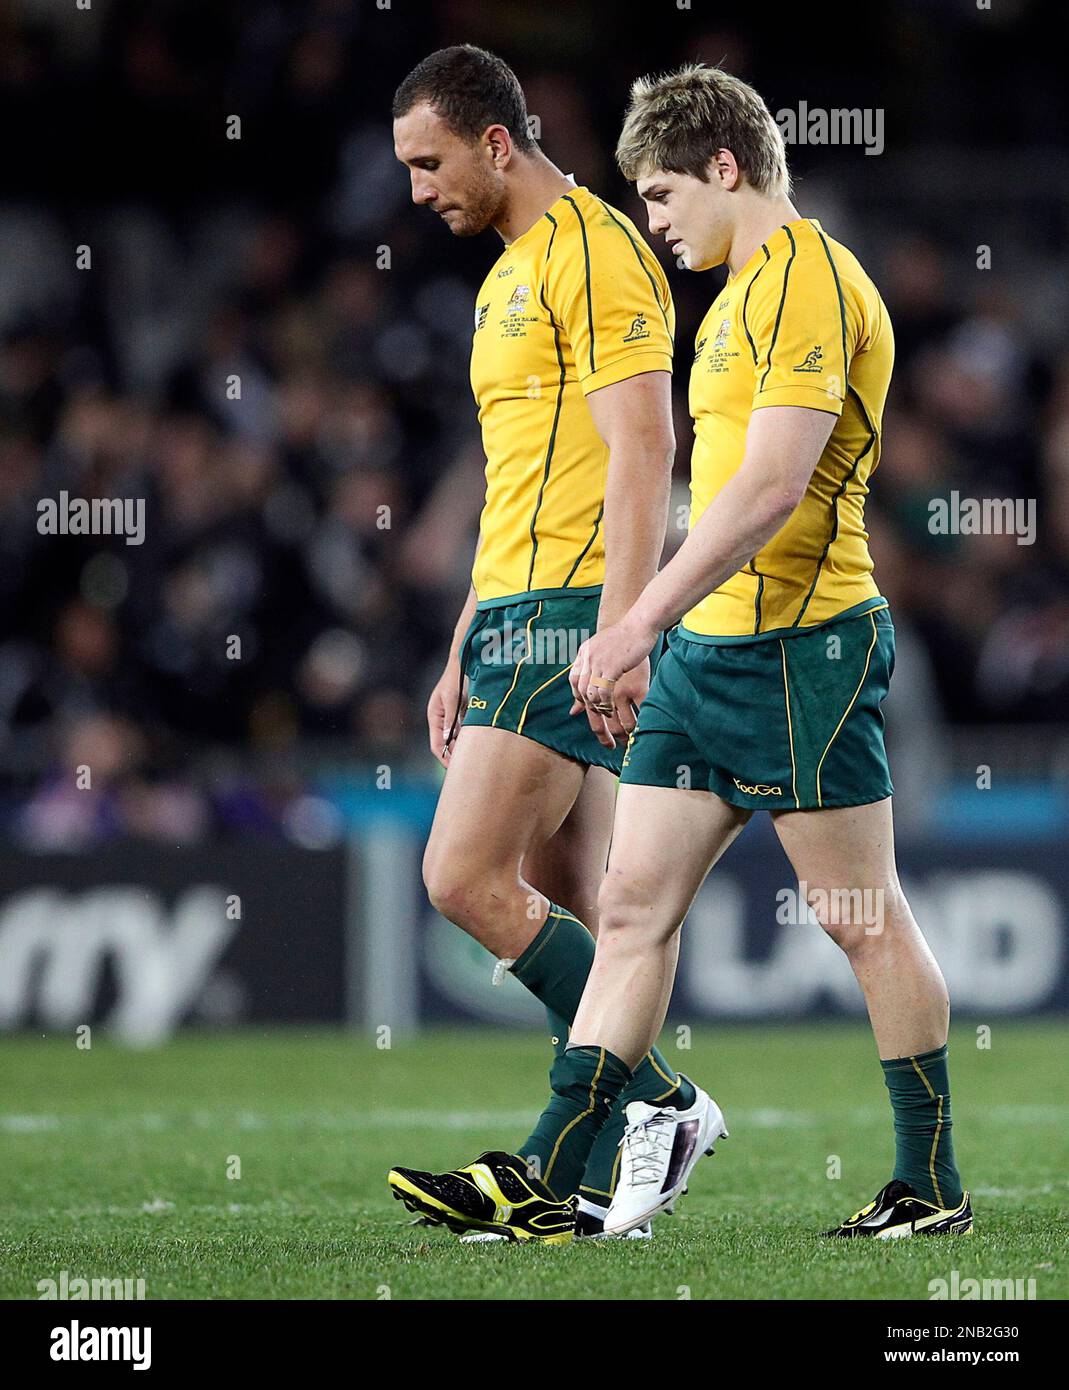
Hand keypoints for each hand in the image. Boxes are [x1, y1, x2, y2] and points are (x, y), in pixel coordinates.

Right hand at [426, 659, 467, 767]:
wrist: (467, 660)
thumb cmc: (457, 676)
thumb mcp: (452, 697)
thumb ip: (450, 718)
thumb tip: (447, 739)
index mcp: (435, 716)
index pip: (436, 744)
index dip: (444, 758)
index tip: (455, 769)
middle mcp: (443, 719)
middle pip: (447, 745)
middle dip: (456, 757)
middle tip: (468, 770)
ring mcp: (454, 717)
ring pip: (458, 739)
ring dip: (465, 749)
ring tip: (476, 762)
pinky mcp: (465, 714)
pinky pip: (468, 731)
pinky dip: (472, 739)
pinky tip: (482, 747)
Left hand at [569, 615, 658, 748]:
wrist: (640, 623)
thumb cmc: (626, 638)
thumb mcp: (603, 651)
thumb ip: (592, 668)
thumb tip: (585, 684)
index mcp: (584, 653)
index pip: (574, 681)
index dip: (581, 698)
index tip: (592, 709)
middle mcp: (587, 658)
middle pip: (581, 692)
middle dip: (590, 714)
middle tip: (602, 731)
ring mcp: (598, 663)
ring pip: (591, 695)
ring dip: (600, 711)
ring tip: (610, 721)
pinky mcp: (611, 667)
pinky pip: (604, 693)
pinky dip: (607, 705)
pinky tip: (616, 712)